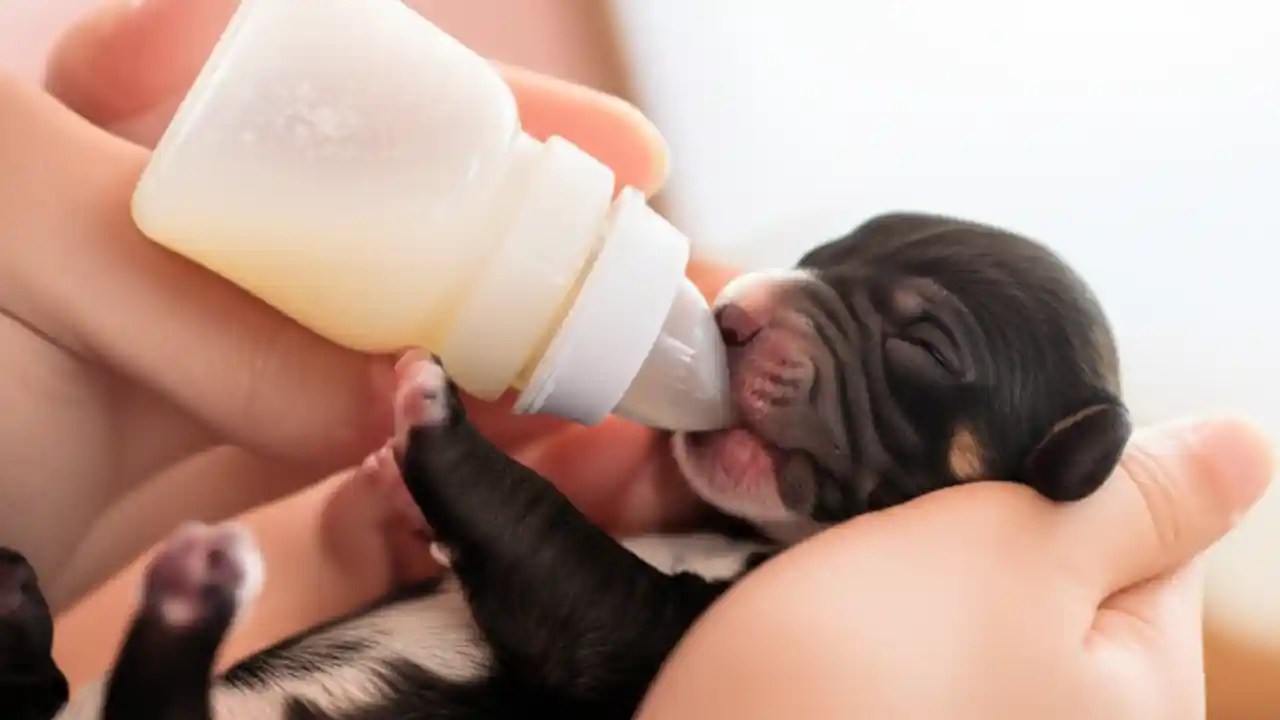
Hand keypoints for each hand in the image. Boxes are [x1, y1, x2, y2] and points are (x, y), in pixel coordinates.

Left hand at [0, 0, 733, 683]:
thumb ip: (182, 292)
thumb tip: (374, 392)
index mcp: (126, 111)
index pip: (354, 91)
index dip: (500, 116)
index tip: (629, 154)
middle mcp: (175, 222)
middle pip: (399, 228)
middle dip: (536, 256)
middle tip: (653, 295)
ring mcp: (192, 345)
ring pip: (382, 343)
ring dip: (506, 367)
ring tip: (625, 398)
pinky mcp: (190, 456)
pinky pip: (337, 444)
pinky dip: (428, 451)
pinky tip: (516, 458)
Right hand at [638, 418, 1274, 718]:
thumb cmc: (862, 691)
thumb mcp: (1013, 561)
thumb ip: (1132, 502)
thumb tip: (1245, 451)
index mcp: (1137, 694)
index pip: (1148, 528)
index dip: (1066, 458)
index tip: (980, 428)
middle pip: (1038, 555)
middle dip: (963, 499)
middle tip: (885, 472)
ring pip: (944, 583)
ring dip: (887, 537)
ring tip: (824, 522)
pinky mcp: (878, 711)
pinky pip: (878, 624)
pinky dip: (839, 584)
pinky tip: (798, 577)